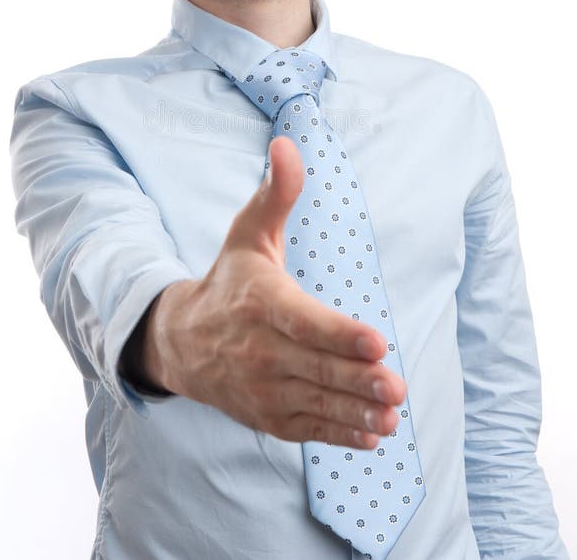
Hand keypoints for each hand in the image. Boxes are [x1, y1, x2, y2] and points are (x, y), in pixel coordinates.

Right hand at [142, 136, 406, 448]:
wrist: (181, 340)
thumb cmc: (229, 280)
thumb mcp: (248, 233)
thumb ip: (275, 192)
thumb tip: (288, 143)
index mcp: (261, 302)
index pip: (303, 321)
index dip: (339, 334)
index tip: (377, 342)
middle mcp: (259, 349)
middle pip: (314, 367)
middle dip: (357, 380)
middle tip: (397, 386)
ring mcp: (262, 387)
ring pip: (314, 402)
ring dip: (355, 411)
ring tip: (393, 417)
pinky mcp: (267, 414)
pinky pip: (306, 427)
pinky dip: (338, 434)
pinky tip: (372, 435)